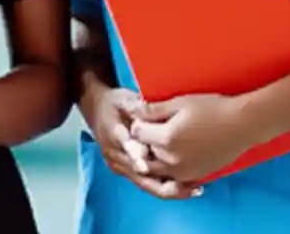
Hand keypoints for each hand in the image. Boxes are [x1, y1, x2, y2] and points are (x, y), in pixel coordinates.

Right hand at [80, 84, 201, 199]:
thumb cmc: (114, 103)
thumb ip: (135, 105)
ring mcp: (119, 166)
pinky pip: (146, 184)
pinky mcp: (125, 171)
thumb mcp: (123, 99)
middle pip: (139, 173)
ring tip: (193, 190)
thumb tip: (146, 108)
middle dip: (163, 182)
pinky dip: (165, 187)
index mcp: (112, 134)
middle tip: (188, 185)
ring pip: (144, 183)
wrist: (97, 110)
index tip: (147, 164)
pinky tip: (185, 189)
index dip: (136, 155)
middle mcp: (114, 155)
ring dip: (168, 189)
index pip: (125, 145)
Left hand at [128, 93, 258, 183]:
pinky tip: (177, 152)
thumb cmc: (213, 109)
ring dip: (155, 156)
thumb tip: (135, 111)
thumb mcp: (180, 103)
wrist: (242, 125)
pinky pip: (172, 176)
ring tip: (164, 140)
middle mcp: (172, 161)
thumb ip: (154, 110)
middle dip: (144, 141)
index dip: (139, 123)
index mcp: (165, 140)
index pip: (137, 134)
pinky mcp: (195, 176)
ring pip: (156, 168)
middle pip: (144, 153)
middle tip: (152, 128)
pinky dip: (169, 166)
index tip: (145, 116)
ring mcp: (184, 172)